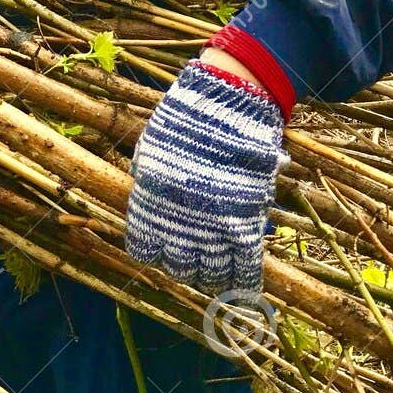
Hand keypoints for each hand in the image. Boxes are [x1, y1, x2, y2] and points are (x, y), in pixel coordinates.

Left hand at [125, 59, 287, 294]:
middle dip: (188, 266)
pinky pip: (245, 266)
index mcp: (149, 204)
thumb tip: (148, 187)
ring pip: (212, 274)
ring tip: (222, 270)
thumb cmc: (185, 117)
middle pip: (179, 268)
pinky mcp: (244, 223)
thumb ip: (148, 175)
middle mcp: (176, 223)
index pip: (145, 251)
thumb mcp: (151, 146)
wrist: (225, 104)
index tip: (166, 247)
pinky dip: (246, 281)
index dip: (157, 252)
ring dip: (215, 275)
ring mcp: (211, 227)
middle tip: (199, 256)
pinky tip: (248, 289)